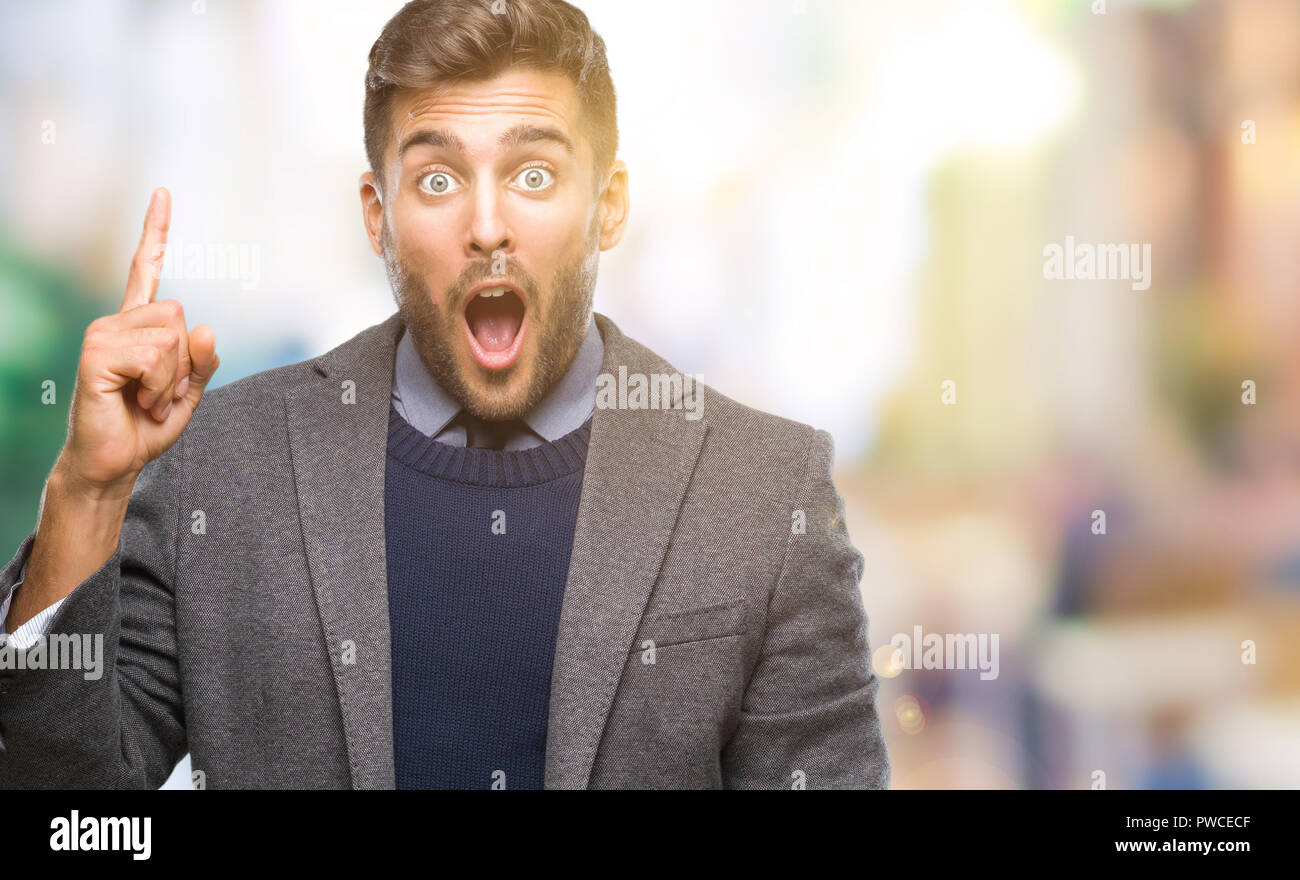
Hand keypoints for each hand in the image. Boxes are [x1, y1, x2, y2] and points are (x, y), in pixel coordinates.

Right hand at [59, 187, 219, 496]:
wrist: (113, 462)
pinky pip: (156, 356)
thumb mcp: (188, 393)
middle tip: (159, 393)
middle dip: (185, 362)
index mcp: (137, 326)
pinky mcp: (96, 353)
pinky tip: (137, 401)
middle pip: (180, 315)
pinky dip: (159, 385)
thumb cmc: (145, 427)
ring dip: (172, 378)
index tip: (162, 192)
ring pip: (172, 337)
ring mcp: (102, 334)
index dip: (156, 232)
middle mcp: (116, 322)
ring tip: (147, 399)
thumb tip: (207, 328)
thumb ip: (203, 361)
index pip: (147, 269)